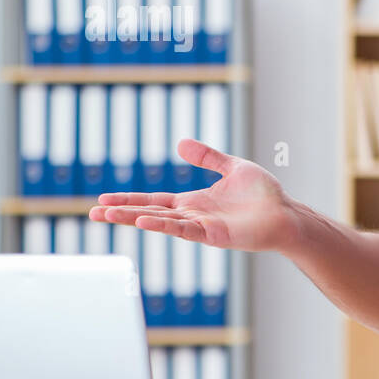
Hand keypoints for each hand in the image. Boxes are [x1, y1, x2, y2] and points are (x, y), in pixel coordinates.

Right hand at [88, 138, 297, 252]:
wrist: (287, 214)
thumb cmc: (265, 195)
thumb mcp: (232, 167)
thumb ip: (208, 157)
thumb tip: (180, 143)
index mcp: (194, 202)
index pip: (153, 201)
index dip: (129, 200)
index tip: (102, 200)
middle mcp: (193, 216)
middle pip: (149, 213)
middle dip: (121, 213)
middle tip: (91, 212)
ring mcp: (202, 227)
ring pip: (161, 222)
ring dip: (134, 218)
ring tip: (106, 215)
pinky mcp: (214, 235)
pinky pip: (184, 230)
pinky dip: (164, 225)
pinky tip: (145, 220)